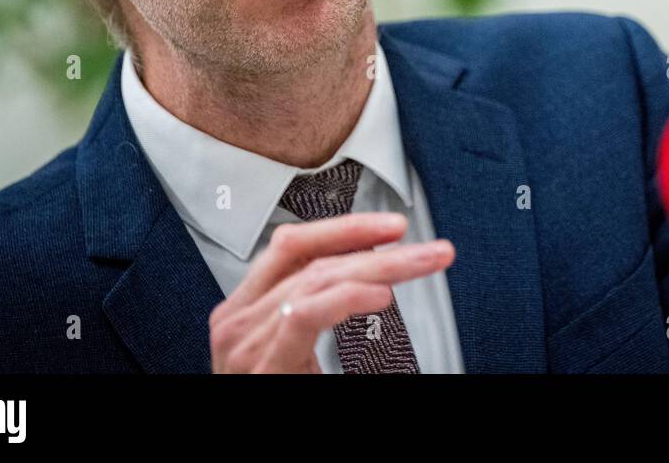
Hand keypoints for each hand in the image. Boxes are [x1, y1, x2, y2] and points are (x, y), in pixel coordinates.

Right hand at [209, 212, 454, 372]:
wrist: (247, 454)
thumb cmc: (277, 391)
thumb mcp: (296, 348)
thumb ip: (321, 310)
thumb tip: (373, 284)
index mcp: (248, 309)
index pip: (294, 246)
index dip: (345, 229)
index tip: (392, 227)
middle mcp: (240, 320)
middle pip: (310, 259)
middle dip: (373, 244)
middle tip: (429, 249)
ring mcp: (246, 343)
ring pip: (316, 281)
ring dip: (378, 268)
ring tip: (419, 266)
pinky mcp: (262, 367)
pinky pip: (305, 316)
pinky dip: (346, 299)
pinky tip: (379, 296)